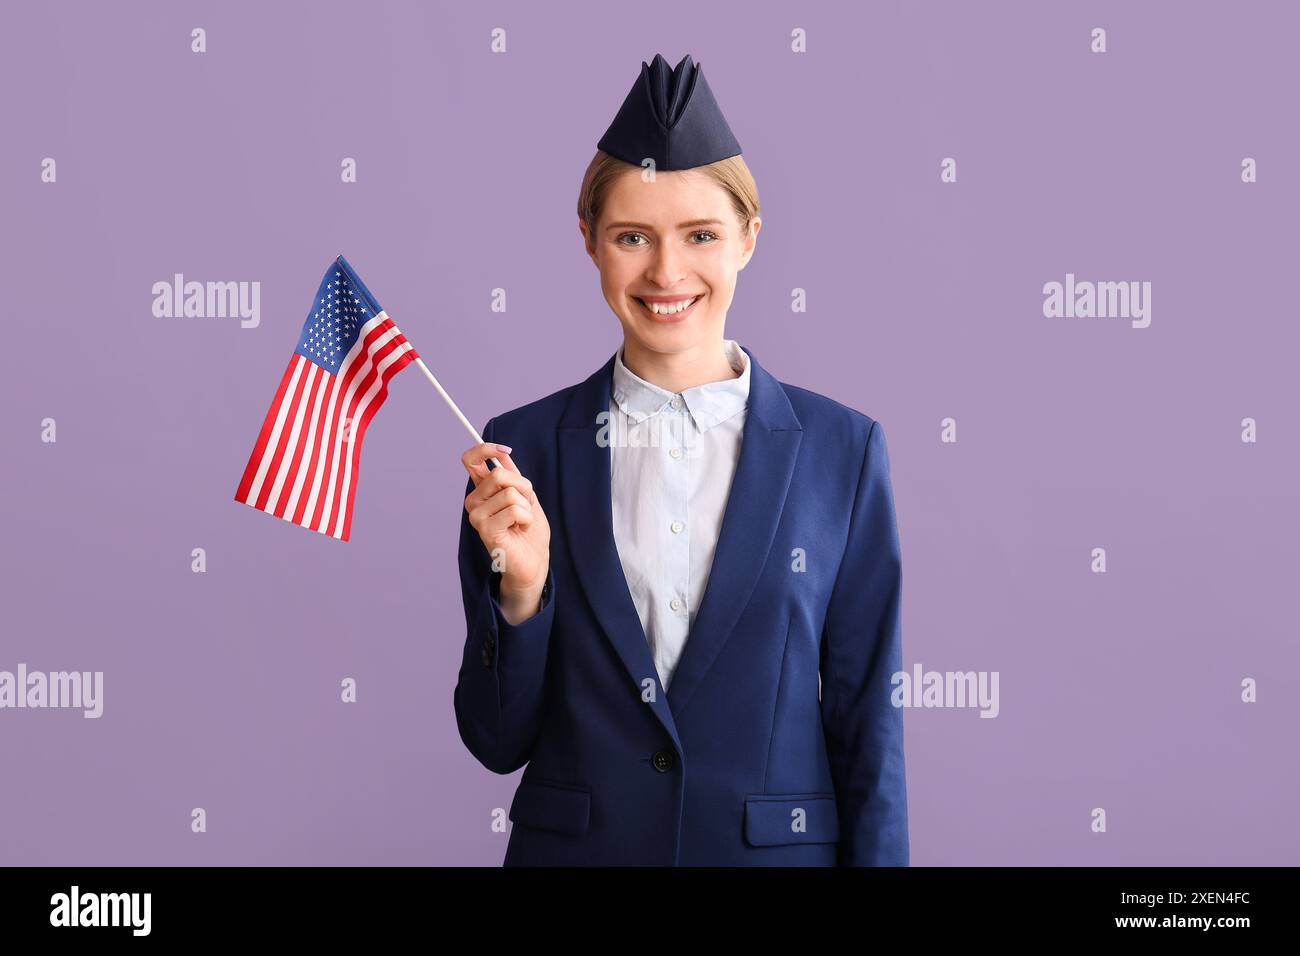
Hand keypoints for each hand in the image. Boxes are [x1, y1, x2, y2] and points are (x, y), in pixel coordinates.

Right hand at [461, 440, 550, 621]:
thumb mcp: (525, 495)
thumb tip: (501, 452)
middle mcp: (474, 502)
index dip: (485, 448)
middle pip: (498, 475)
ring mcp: (476, 516)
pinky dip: (527, 518)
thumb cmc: (529, 530)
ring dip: (526, 507)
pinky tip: (520, 530)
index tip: (505, 449)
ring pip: (509, 493)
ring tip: (522, 522)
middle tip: (526, 506)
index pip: (470, 460)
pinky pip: (514, 510)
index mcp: (481, 491)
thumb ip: (512, 475)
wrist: (534, 560)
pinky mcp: (484, 530)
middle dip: (523, 487)